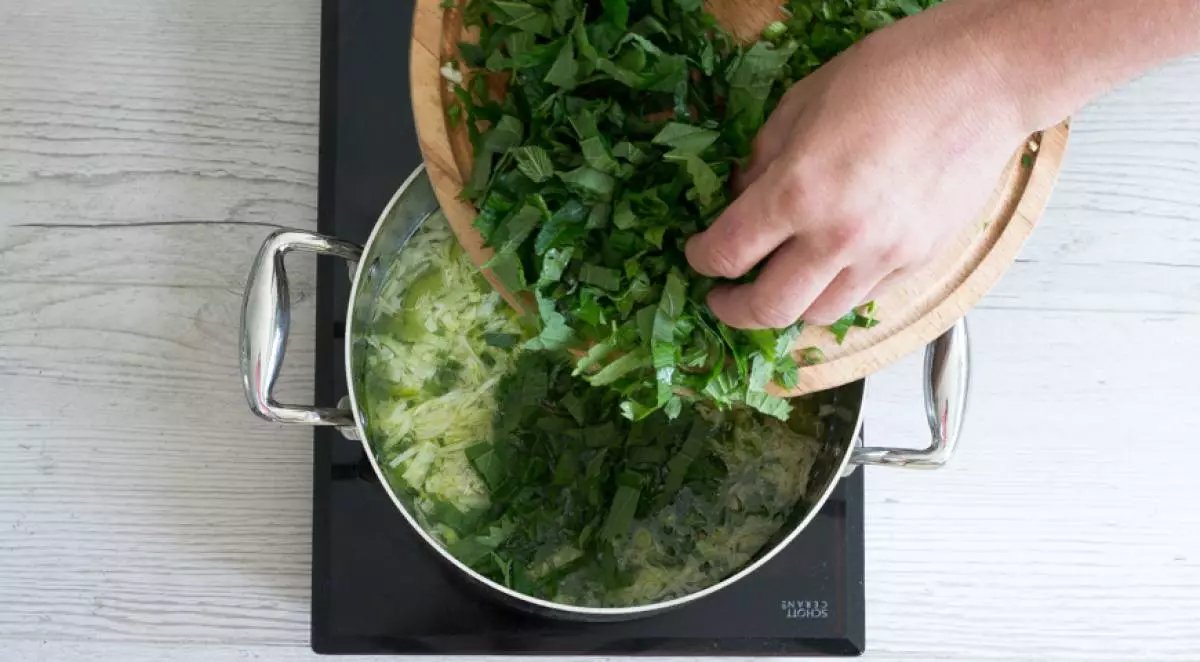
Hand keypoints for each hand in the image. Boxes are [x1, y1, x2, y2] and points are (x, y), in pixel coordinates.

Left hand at [685, 6, 1031, 328]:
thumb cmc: (893, 74)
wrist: (983, 79)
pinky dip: (836, 292)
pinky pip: (864, 298)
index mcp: (798, 192)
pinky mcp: (918, 260)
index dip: (701, 260)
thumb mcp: (802, 103)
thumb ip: (761, 160)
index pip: (728, 253)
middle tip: (724, 295)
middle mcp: (838, 236)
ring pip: (818, 314)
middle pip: (768, 310)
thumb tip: (739, 198)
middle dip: (733, 309)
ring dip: (788, 304)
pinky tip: (829, 268)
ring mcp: (883, 255)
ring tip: (779, 283)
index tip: (697, 255)